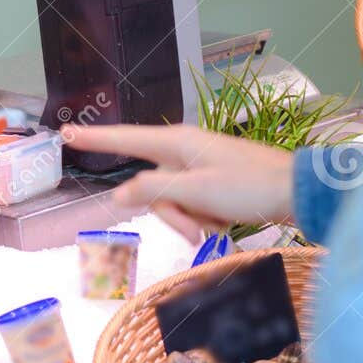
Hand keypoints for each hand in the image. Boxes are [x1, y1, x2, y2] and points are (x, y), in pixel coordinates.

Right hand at [62, 124, 295, 242]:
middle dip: (169, 213)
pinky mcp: (213, 179)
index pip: (124, 139)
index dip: (94, 139)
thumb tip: (119, 192)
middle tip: (195, 231)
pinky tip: (224, 220)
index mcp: (176, 143)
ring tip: (215, 225)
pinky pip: (191, 202)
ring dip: (189, 218)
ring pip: (171, 198)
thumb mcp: (196, 192)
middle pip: (151, 185)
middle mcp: (184, 150)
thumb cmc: (248, 187)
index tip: (65, 132)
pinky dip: (203, 216)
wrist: (297, 190)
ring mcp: (199, 165)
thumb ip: (154, 191)